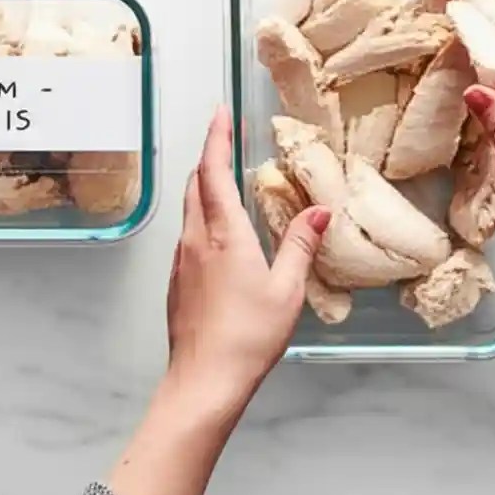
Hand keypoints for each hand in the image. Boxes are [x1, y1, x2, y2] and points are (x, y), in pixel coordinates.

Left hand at [166, 106, 330, 402]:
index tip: (220, 113)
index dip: (216, 138)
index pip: (213, 171)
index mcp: (224, 235)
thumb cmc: (247, 338)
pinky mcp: (177, 283)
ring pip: (189, 210)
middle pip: (195, 185)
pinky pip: (188, 236)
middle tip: (224, 140)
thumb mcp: (287, 289)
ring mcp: (181, 263)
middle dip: (208, 157)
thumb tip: (318, 211)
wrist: (203, 382)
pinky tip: (220, 234)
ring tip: (225, 181)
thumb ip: (300, 245)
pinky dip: (202, 219)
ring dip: (204, 188)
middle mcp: (196, 241)